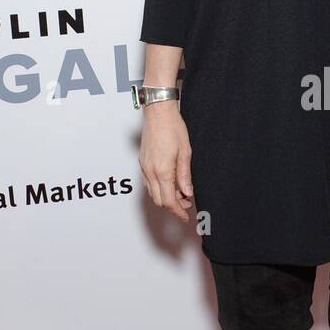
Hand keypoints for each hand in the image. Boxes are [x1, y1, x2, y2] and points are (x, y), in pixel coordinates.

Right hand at [139, 104, 193, 224]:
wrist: (158, 112)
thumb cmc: (173, 128)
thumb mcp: (185, 152)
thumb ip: (185, 175)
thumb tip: (187, 193)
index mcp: (162, 170)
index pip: (169, 200)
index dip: (178, 212)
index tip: (186, 216)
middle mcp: (150, 171)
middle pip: (159, 200)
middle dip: (173, 206)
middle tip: (187, 203)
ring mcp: (144, 167)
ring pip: (153, 193)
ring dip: (166, 197)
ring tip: (181, 192)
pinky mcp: (142, 162)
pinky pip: (148, 183)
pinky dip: (159, 188)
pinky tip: (170, 183)